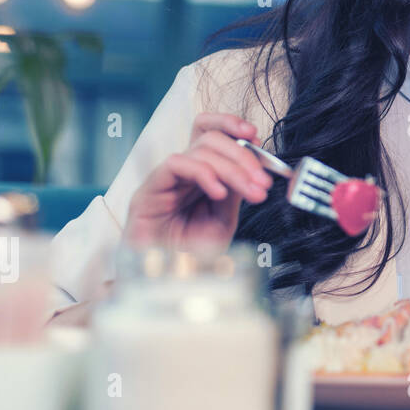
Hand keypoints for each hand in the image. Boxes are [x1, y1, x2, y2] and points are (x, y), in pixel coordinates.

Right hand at [124, 113, 273, 247]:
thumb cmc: (189, 254)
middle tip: (262, 180)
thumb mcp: (223, 221)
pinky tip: (219, 193)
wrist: (164, 282)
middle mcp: (181, 173)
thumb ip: (234, 194)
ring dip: (232, 167)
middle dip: (243, 155)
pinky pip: (177, 164)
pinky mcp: (148, 190)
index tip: (261, 142)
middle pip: (211, 138)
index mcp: (199, 176)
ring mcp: (164, 180)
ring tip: (250, 190)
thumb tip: (249, 170)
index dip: (234, 128)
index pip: (212, 134)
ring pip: (199, 149)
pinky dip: (204, 173)